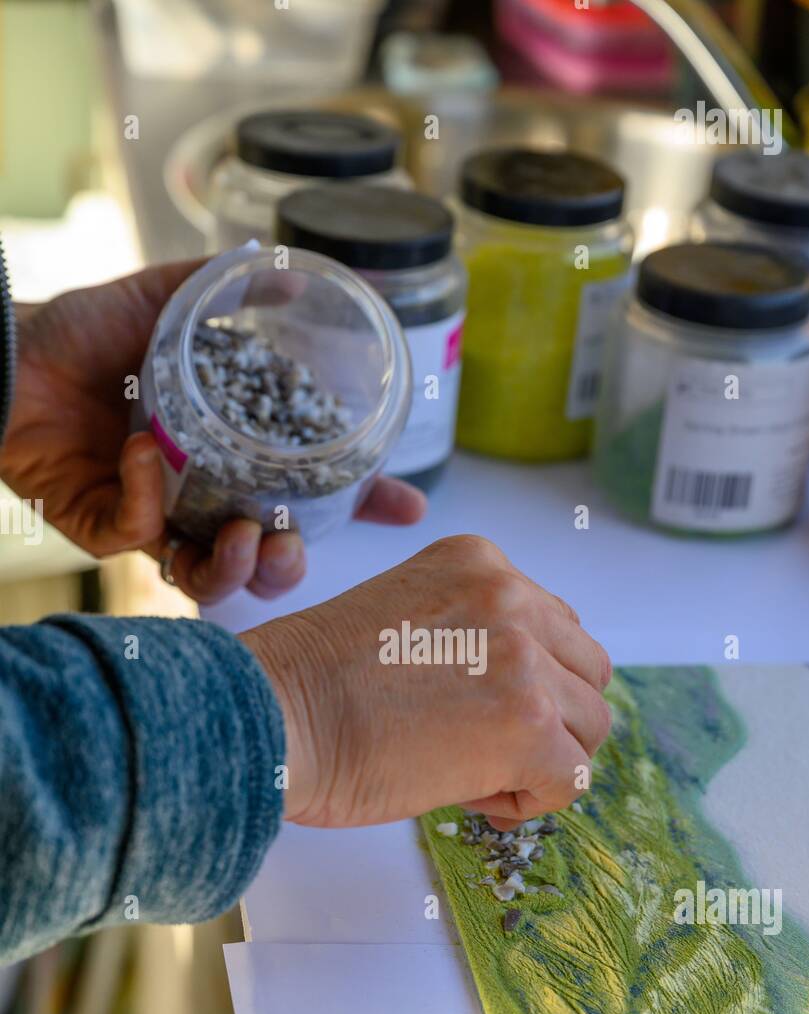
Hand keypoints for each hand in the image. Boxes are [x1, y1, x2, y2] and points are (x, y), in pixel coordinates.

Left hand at [2, 264, 425, 602]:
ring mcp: (153, 517)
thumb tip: (296, 280)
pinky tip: (146, 453)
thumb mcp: (167, 298)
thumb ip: (232, 291)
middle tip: (293, 547)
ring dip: (235, 570)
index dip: (361, 505)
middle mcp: (198, 492)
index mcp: (229, 451)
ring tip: (243, 541)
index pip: (310, 491)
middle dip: (289, 568)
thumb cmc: (82, 329)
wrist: (7, 351)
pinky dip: (150, 500)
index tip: (406, 509)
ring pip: (208, 576)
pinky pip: (140, 535)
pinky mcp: (103, 530)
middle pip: (263, 557)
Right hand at [239, 535, 612, 830]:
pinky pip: (575, 776)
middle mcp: (511, 596)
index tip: (476, 711)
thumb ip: (468, 638)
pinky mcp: (528, 724)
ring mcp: (525, 659)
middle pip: (586, 671)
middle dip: (549, 717)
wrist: (274, 715)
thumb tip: (512, 703)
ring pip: (590, 724)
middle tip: (485, 749)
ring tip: (478, 775)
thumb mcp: (405, 617)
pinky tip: (479, 797)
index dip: (524, 682)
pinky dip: (536, 799)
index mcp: (479, 563)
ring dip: (546, 759)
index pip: (553, 627)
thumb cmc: (310, 685)